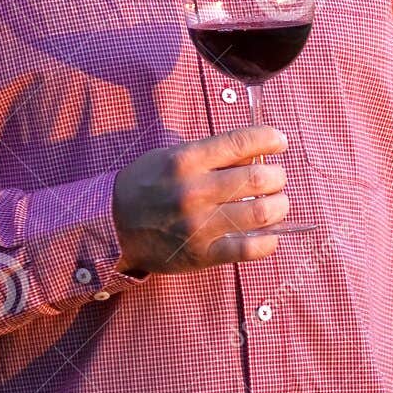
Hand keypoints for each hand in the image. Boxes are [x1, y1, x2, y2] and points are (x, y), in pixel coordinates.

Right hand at [111, 126, 289, 275]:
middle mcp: (194, 191)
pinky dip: (268, 241)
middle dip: (277, 176)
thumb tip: (255, 151)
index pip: (241, 142)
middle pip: (257, 178)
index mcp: (186, 160)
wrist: (112, 225)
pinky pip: (248, 249)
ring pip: (261, 213)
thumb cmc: (146, 185)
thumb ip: (210, 153)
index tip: (279, 141)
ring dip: (279, 206)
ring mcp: (199, 225)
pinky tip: (269, 235)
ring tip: (276, 204)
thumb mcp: (170, 156)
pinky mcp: (202, 254)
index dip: (270, 138)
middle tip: (276, 178)